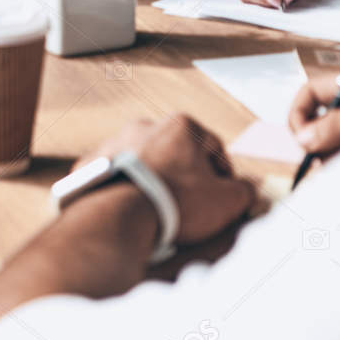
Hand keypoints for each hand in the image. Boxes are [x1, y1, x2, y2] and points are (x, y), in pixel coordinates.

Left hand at [80, 114, 254, 243]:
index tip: (225, 194)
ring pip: (143, 162)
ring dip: (154, 180)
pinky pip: (114, 176)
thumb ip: (244, 191)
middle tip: (193, 205)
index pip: (213, 146)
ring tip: (160, 210)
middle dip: (186, 176)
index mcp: (181, 126)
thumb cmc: (177, 202)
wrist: (119, 213)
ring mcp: (114, 142)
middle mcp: (145, 126)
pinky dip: (125, 190)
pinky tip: (132, 210)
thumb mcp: (226, 201)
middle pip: (176, 152)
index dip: (224, 173)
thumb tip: (249, 189)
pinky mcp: (91, 164)